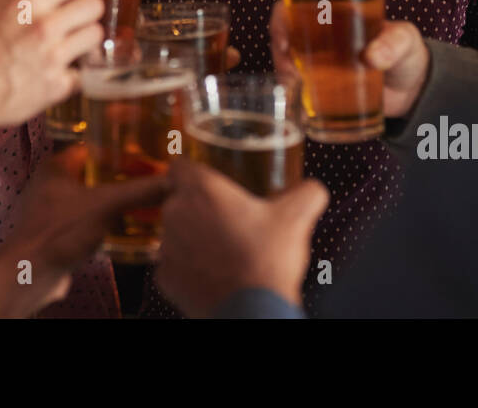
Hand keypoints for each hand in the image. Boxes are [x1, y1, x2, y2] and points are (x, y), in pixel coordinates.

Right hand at [0, 0, 106, 132]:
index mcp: (27, 0)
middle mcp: (46, 26)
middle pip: (95, 6)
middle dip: (88, 6)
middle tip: (78, 11)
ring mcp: (54, 58)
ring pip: (95, 37)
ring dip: (84, 36)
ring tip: (69, 39)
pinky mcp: (56, 87)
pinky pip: (81, 72)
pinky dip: (72, 71)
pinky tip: (56, 68)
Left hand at [0, 147, 170, 315]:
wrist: (32, 272)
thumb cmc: (63, 230)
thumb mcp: (107, 204)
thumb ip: (139, 191)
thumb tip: (171, 181)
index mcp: (56, 166)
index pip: (93, 148)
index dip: (119, 151)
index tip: (145, 157)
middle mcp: (50, 184)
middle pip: (92, 173)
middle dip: (120, 178)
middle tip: (147, 180)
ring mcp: (50, 210)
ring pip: (89, 198)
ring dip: (112, 201)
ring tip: (141, 202)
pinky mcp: (55, 233)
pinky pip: (85, 220)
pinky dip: (103, 221)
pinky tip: (124, 228)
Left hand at [155, 159, 327, 317]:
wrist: (253, 311)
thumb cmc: (268, 260)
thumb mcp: (297, 216)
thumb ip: (307, 192)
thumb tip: (313, 189)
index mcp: (201, 190)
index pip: (179, 166)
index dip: (192, 171)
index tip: (207, 181)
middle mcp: (175, 213)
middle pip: (178, 200)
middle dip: (198, 207)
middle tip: (228, 219)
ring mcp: (167, 247)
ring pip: (175, 232)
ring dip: (193, 237)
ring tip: (224, 249)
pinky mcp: (164, 277)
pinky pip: (173, 264)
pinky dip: (189, 268)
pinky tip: (214, 272)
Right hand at [268, 1, 429, 118]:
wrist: (415, 90)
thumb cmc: (408, 54)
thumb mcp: (405, 41)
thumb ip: (393, 43)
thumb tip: (371, 57)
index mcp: (337, 14)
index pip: (296, 5)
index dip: (282, 18)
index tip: (284, 40)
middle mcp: (321, 36)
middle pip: (285, 35)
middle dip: (280, 52)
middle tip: (292, 72)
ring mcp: (320, 62)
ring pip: (287, 62)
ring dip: (283, 75)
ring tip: (296, 90)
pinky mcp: (323, 88)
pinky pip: (298, 88)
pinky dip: (293, 96)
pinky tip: (297, 107)